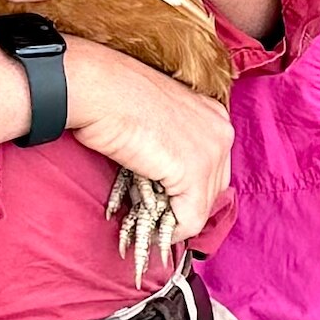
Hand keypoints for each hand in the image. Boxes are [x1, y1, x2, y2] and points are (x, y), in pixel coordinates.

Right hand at [52, 36, 233, 243]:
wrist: (98, 89)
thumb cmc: (115, 97)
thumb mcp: (157, 117)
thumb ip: (173, 142)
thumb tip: (169, 178)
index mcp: (213, 113)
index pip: (214, 167)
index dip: (190, 188)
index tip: (167, 201)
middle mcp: (221, 130)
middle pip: (214, 188)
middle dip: (185, 205)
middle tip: (155, 212)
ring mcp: (211, 152)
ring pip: (202, 207)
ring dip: (175, 217)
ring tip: (147, 215)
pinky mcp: (193, 172)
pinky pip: (190, 220)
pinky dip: (171, 230)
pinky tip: (153, 227)